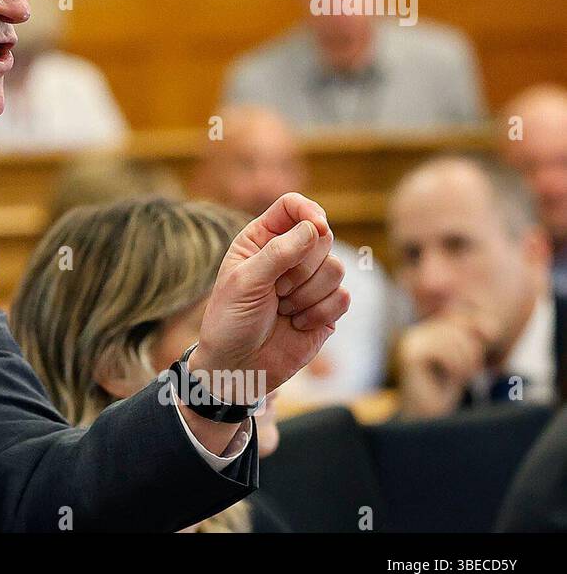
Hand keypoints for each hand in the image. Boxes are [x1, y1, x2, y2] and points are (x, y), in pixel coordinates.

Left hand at [193, 192, 350, 396]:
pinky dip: (319, 313)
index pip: (292, 207)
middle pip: (322, 237)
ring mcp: (309, 281)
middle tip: (275, 291)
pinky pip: (342, 297)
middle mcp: (289, 255)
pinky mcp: (326, 308)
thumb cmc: (230, 321)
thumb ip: (278, 253)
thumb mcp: (244, 283)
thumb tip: (315, 228)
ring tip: (282, 310)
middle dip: (301, 268)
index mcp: (261, 239)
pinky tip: (296, 324)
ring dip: (307, 295)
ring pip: (336, 268)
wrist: (238, 367)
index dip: (309, 211)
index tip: (317, 226)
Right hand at [397, 309, 489, 417]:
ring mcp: (410, 343)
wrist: (425, 419)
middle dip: (471, 350)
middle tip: (468, 373)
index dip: (477, 326)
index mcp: (425, 331)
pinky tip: (449, 379)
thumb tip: (492, 329)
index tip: (491, 337)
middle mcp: (415, 333)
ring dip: (465, 362)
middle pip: (456, 327)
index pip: (457, 318)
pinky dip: (455, 367)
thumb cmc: (444, 391)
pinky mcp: (410, 355)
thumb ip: (473, 340)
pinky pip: (444, 351)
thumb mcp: (465, 360)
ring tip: (459, 377)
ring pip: (453, 339)